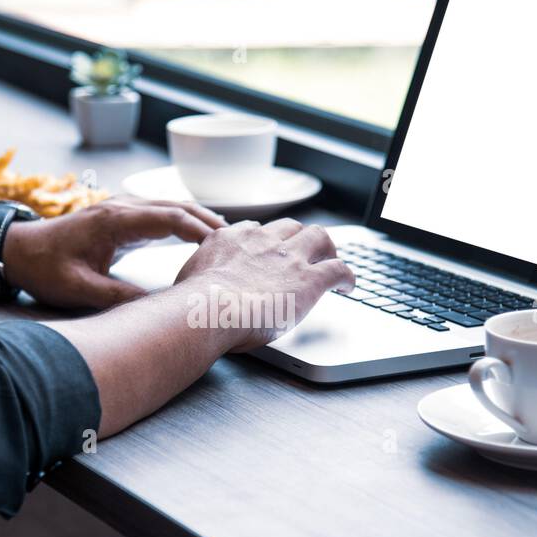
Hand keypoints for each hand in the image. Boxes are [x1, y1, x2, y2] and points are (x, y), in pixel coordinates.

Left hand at [4, 197, 225, 308]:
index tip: (224, 247)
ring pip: (171, 206)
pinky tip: (198, 235)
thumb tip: (157, 309)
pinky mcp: (119, 215)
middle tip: (238, 241)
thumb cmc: (43, 268)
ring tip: (227, 239)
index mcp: (115, 220)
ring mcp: (120, 207)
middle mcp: (121, 207)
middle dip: (209, 222)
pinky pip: (159, 213)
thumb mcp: (80, 289)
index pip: (170, 218)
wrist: (16, 249)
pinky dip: (183, 221)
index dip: (201, 231)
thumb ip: (119, 297)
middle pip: (177, 206)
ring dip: (199, 219)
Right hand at [174, 219, 354, 351]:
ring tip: (331, 261)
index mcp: (233, 239)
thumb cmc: (192, 304)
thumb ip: (199, 276)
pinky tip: (348, 287)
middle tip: (305, 253)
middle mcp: (263, 242)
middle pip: (291, 227)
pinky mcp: (310, 279)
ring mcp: (289, 258)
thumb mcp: (188, 278)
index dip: (267, 242)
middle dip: (300, 238)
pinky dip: (347, 276)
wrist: (209, 309)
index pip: (256, 232)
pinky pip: (338, 269)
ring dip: (328, 249)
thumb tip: (191, 289)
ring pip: (319, 237)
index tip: (269, 252)